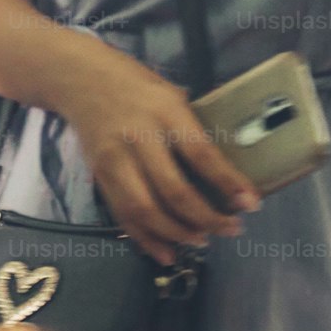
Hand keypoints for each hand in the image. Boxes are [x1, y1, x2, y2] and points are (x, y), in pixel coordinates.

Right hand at [51, 56, 259, 263]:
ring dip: (177, 233)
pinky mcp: (99, 176)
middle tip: (230, 229)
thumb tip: (231, 163)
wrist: (79, 78)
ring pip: (145, 210)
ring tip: (202, 240)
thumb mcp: (172, 93)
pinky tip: (167, 252)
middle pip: (174, 191)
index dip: (228, 183)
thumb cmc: (137, 84)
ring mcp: (115, 160)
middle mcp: (139, 138)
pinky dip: (146, 239)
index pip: (201, 154)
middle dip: (206, 218)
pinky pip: (123, 215)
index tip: (251, 204)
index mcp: (165, 112)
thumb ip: (194, 127)